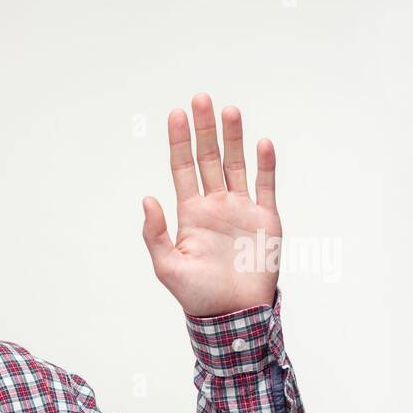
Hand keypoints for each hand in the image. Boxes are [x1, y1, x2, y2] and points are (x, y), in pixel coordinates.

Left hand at [142, 93, 280, 316]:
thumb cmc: (197, 295)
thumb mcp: (167, 266)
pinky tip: (262, 142)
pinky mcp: (265, 218)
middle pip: (209, 158)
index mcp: (190, 213)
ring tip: (228, 110)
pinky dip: (265, 164)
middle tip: (201, 98)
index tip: (176, 114)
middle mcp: (215, 205)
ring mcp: (241, 209)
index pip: (182, 168)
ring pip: (237, 164)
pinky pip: (265, 185)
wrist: (234, 314)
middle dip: (204, 130)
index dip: (179, 141)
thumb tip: (147, 199)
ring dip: (233, 138)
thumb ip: (154, 234)